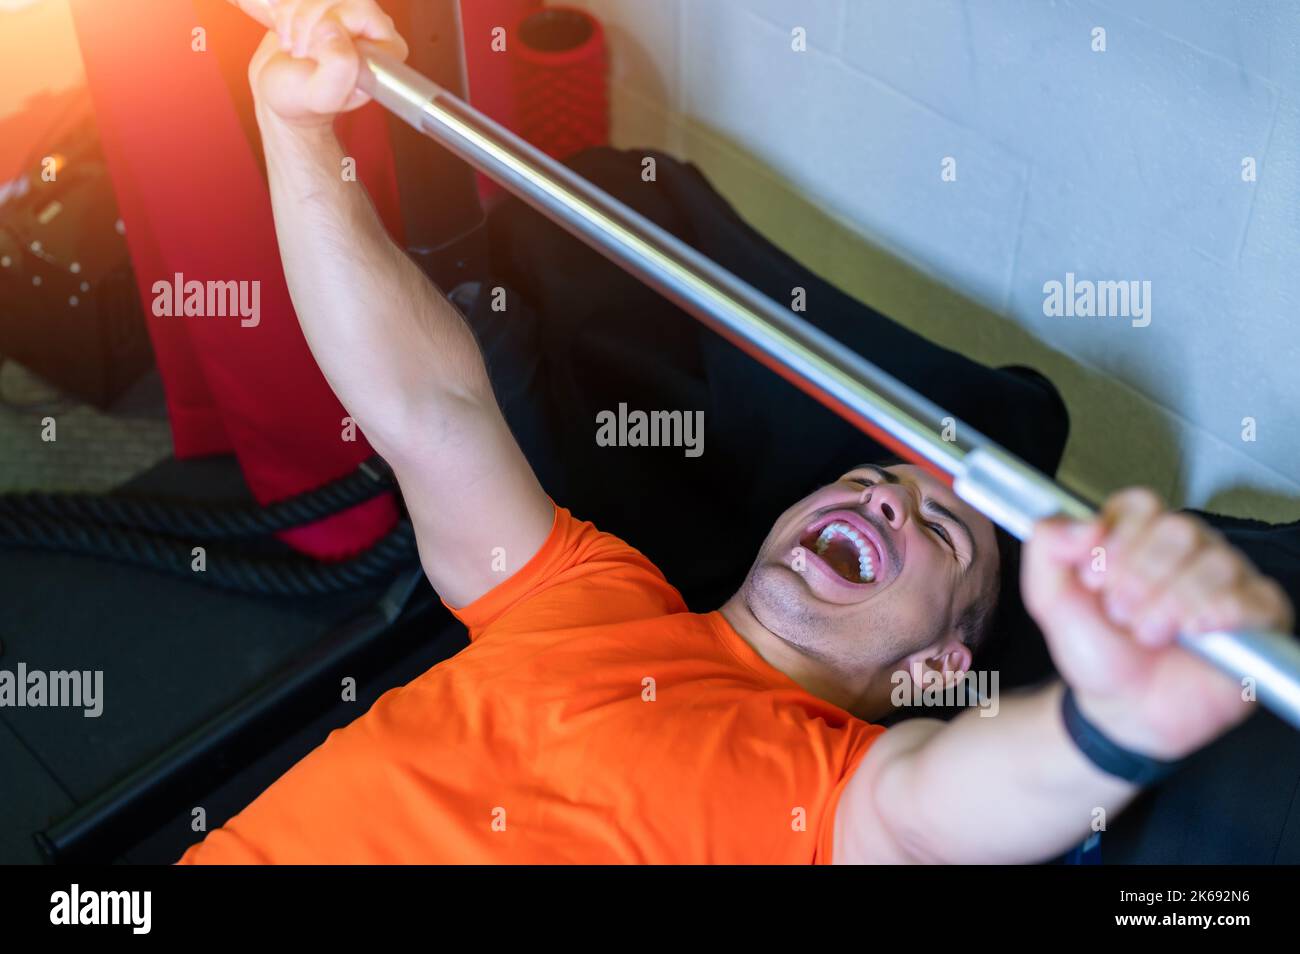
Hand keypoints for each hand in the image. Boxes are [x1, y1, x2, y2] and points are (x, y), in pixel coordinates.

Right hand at [235, 0, 408, 128]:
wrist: (279, 92)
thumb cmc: (302, 99)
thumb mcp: (321, 95)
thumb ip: (339, 68)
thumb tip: (335, 29)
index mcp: (386, 50)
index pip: (361, 8)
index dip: (329, 23)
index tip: (315, 52)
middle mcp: (373, 27)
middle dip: (306, 19)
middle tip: (300, 51)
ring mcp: (349, 13)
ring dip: (292, 13)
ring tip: (292, 45)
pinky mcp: (327, 4)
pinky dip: (284, 6)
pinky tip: (286, 30)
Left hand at [1022, 488, 1293, 760]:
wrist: (1122, 708)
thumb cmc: (1097, 650)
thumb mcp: (1049, 598)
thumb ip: (1046, 547)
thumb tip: (1085, 524)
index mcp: (1139, 535)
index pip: (1141, 505)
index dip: (1117, 541)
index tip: (1094, 578)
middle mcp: (1186, 549)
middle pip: (1179, 529)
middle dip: (1139, 577)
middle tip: (1121, 613)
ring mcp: (1226, 578)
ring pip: (1215, 562)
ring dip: (1171, 603)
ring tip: (1149, 633)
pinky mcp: (1258, 614)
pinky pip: (1253, 598)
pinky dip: (1217, 615)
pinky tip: (1193, 632)